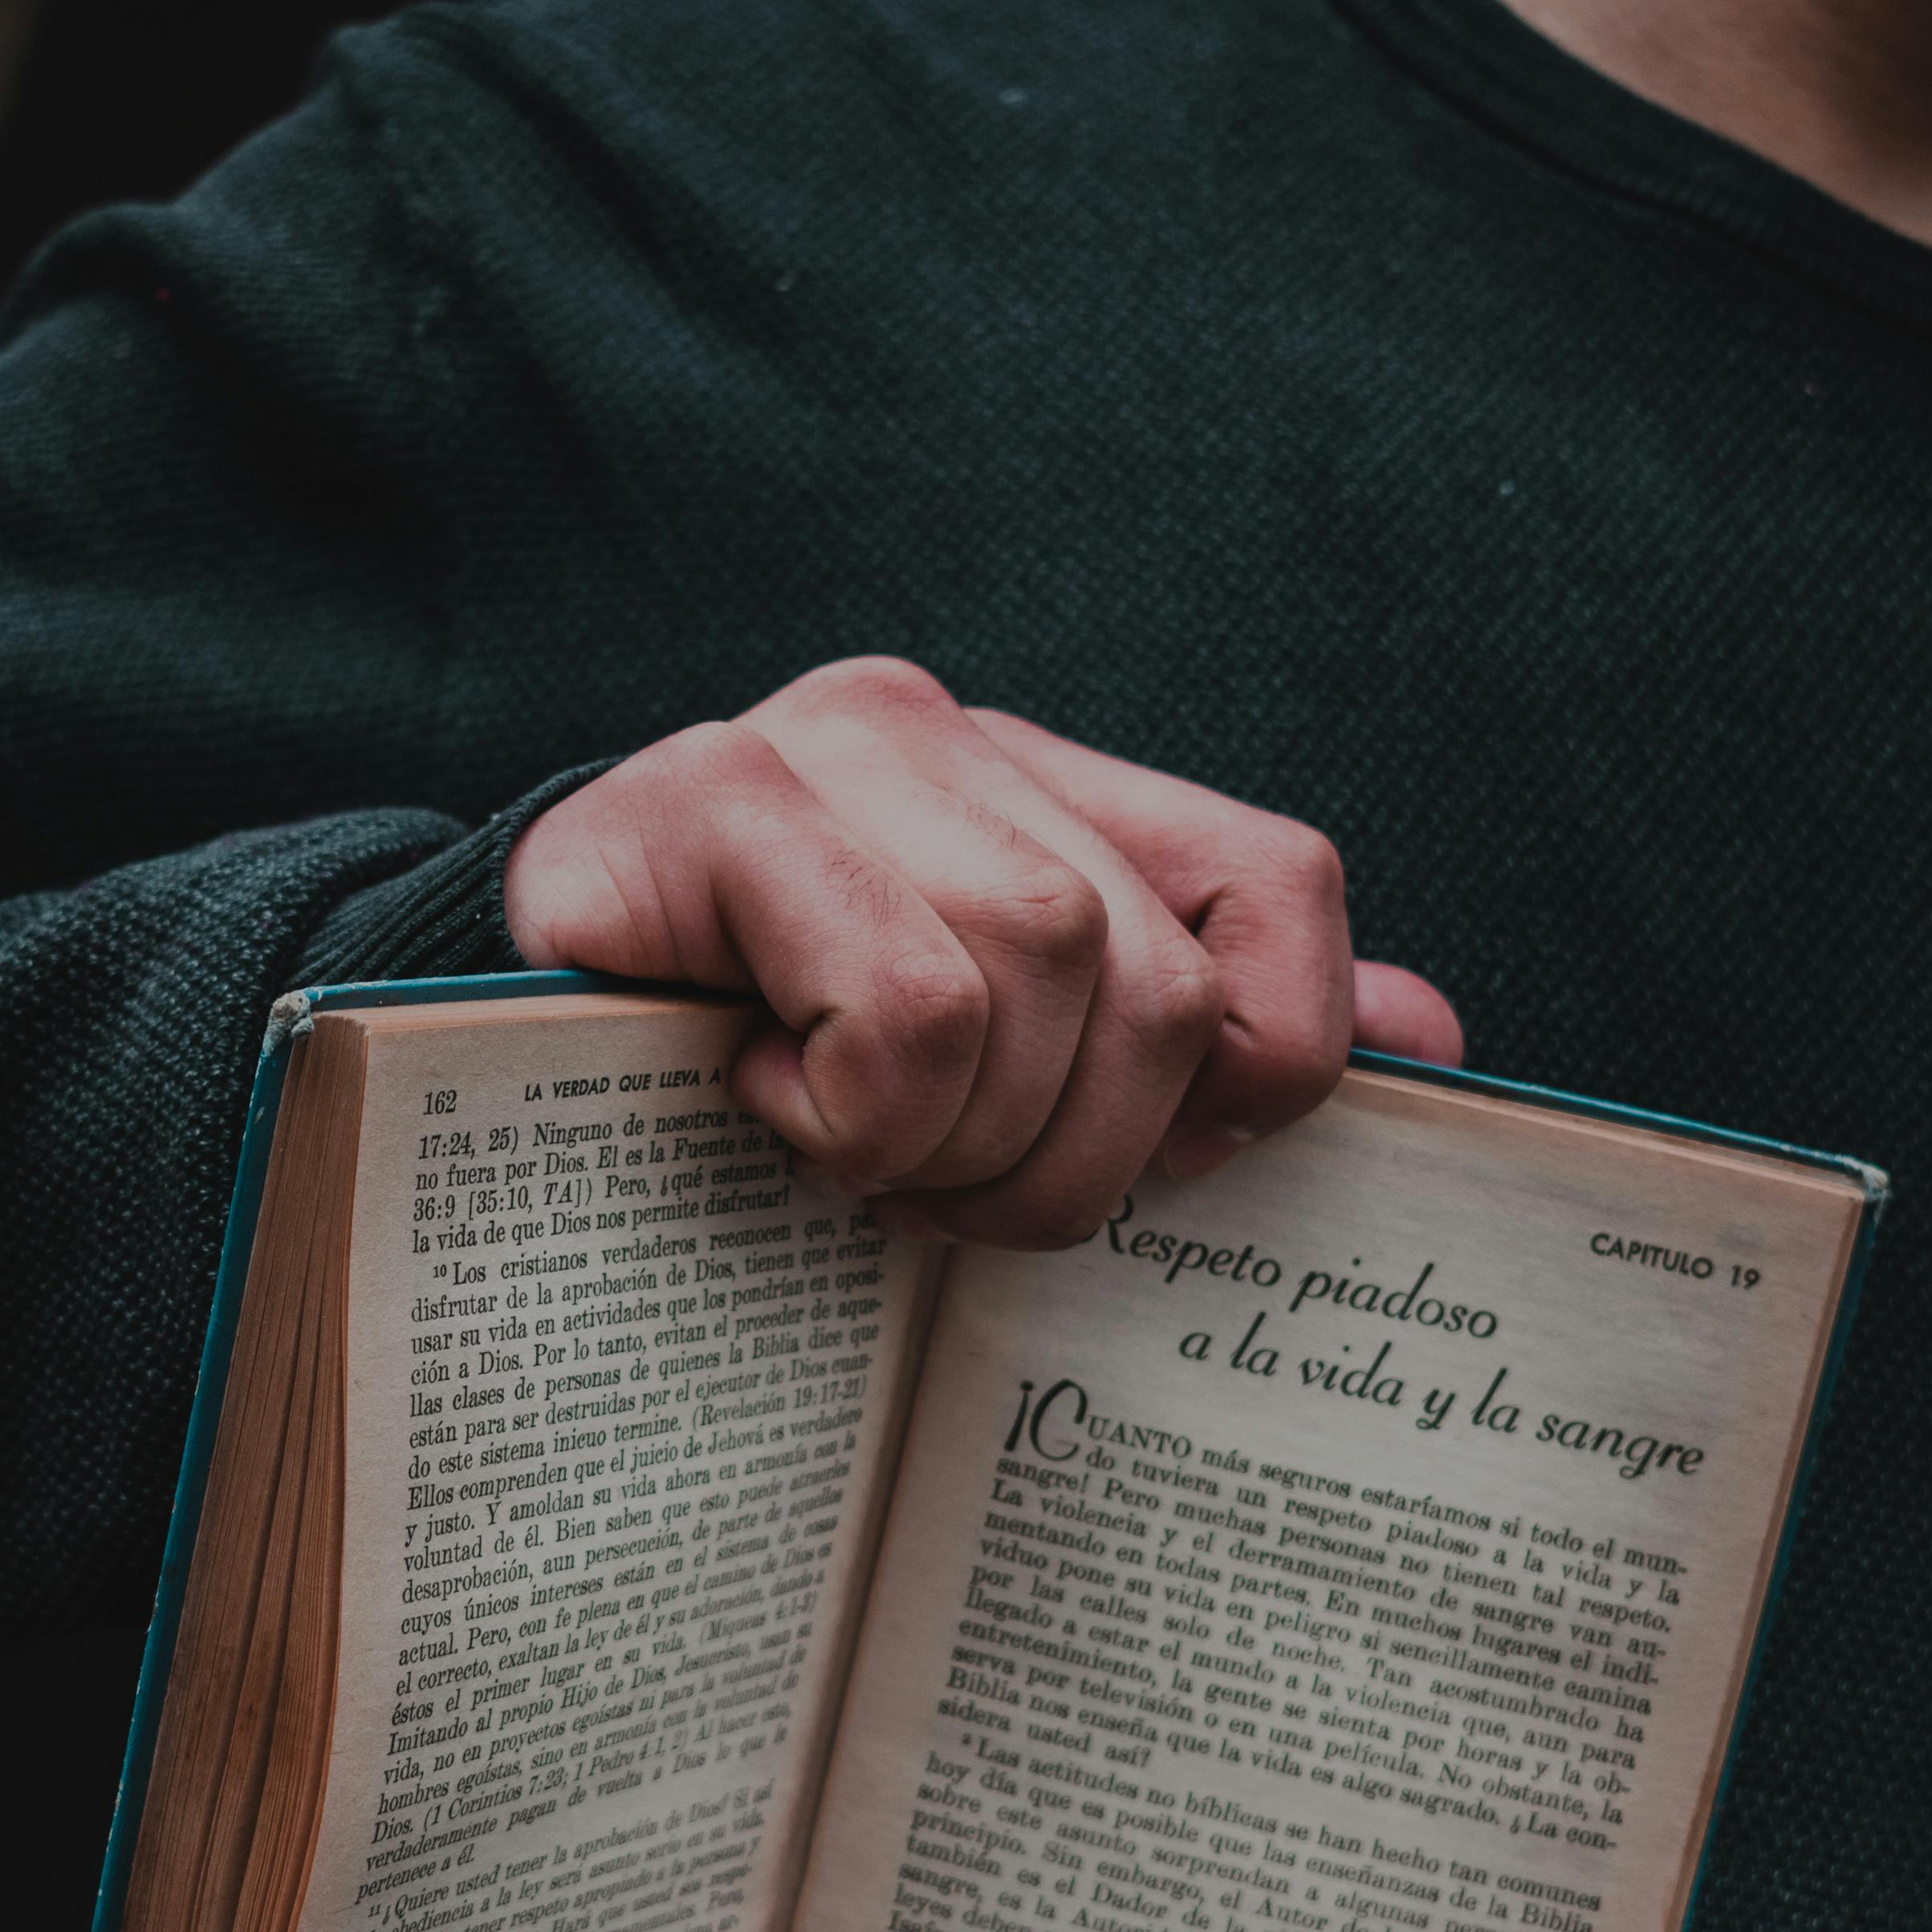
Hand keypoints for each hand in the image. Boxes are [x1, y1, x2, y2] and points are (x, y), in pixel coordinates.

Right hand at [502, 658, 1459, 1249]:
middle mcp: (941, 727)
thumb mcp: (1012, 1073)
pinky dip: (850, 1116)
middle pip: (1150, 981)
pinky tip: (755, 1102)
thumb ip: (1210, 1038)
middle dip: (1066, 1163)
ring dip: (944, 1147)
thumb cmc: (761, 1087)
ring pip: (1033, 980)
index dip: (1264, 1059)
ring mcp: (817, 748)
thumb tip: (1439, 1035)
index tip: (1154, 1162)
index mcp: (1040, 783)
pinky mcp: (699, 803)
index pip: (1273, 881)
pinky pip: (903, 1005)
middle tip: (939, 1204)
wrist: (491, 1059)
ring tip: (845, 1160)